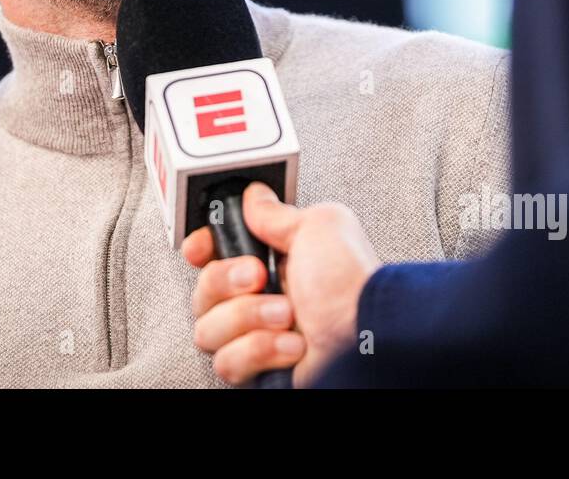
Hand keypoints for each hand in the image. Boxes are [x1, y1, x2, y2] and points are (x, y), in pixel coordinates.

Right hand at [183, 182, 380, 386]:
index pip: (212, 254)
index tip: (202, 248)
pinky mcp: (258, 370)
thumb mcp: (317, 226)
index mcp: (269, 261)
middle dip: (227, 282)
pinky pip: (227, 362)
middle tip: (260, 277)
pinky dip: (258, 351)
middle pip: (203, 290)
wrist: (367, 335)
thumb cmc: (351, 283)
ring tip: (286, 316)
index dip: (201, 249)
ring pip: (208, 328)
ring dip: (247, 318)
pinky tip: (290, 345)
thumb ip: (276, 213)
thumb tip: (254, 198)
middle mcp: (257, 298)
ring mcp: (255, 335)